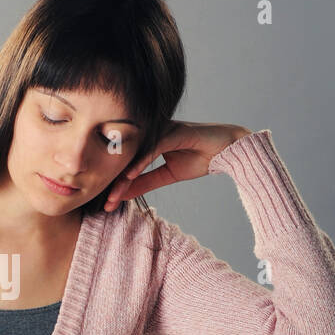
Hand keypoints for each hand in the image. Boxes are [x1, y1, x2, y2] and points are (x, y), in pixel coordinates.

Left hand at [103, 122, 252, 209]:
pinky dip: (141, 162)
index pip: (127, 163)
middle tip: (105, 203)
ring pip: (137, 154)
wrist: (228, 149)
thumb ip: (146, 182)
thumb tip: (123, 193)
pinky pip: (152, 148)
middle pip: (127, 158)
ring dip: (124, 175)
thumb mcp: (169, 175)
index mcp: (148, 141)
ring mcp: (162, 130)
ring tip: (114, 194)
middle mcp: (152, 133)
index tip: (106, 204)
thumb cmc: (201, 157)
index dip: (115, 183)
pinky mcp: (174, 132)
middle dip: (115, 181)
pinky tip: (130, 175)